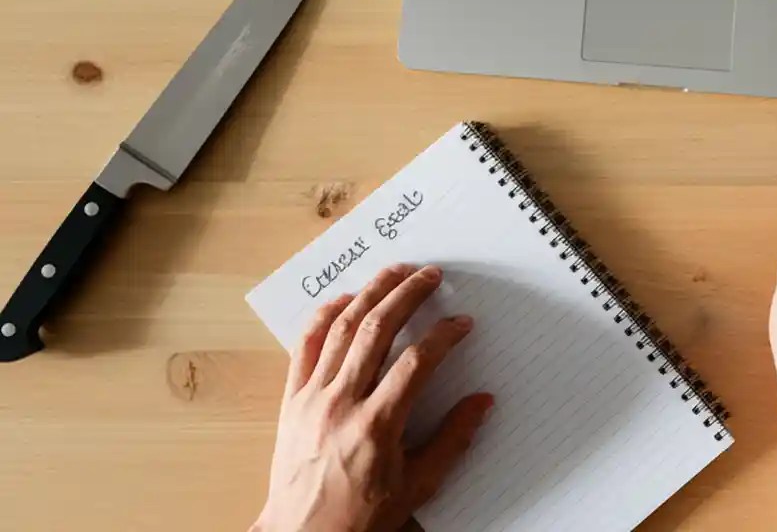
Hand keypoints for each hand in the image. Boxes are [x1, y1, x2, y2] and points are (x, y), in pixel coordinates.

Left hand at [252, 264, 493, 531]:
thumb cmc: (360, 517)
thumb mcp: (418, 485)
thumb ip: (452, 440)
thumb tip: (483, 402)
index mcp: (377, 427)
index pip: (416, 362)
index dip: (443, 336)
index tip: (461, 323)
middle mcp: (341, 404)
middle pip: (377, 329)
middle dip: (408, 295)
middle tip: (431, 275)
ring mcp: (312, 398)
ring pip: (342, 328)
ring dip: (371, 293)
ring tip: (395, 272)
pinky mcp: (291, 399)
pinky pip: (305, 345)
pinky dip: (325, 315)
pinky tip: (345, 299)